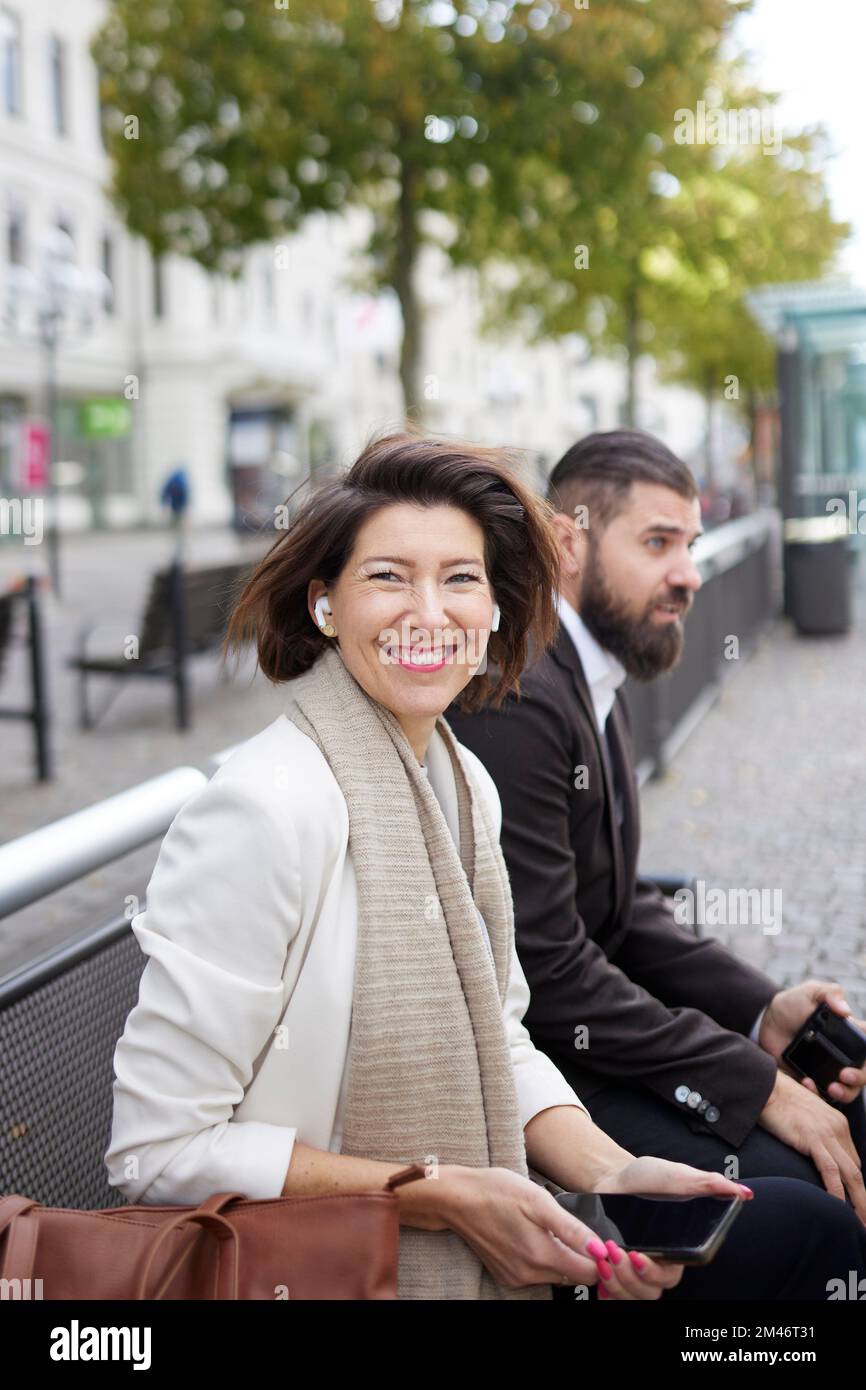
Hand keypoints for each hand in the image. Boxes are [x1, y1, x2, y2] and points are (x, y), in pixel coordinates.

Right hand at [440, 1164, 672, 1296]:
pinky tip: (532, 1236)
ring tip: (550, 1228)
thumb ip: (571, 1228)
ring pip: (555, 1275)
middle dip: (580, 1256)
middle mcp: (528, 1273)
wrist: (457, 1198)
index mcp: (541, 1255)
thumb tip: (599, 1247)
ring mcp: (515, 1277)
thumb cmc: (497, 1191)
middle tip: (572, 1228)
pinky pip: (536, 1274)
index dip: (599, 1258)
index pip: (588, 1273)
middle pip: (572, 1275)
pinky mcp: (505, 1276)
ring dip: (560, 1257)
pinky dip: (541, 1259)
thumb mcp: (538, 1199)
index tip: (600, 1240)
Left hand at [587, 1156, 753, 1301]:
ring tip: (604, 1253)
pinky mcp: (613, 1269)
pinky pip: (612, 1293)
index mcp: (678, 1249)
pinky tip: (598, 1268)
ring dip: (615, 1280)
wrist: (610, 1175)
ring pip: (632, 1296)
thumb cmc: (647, 1178)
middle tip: (617, 1251)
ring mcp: (634, 1270)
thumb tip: (744, 1192)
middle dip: (631, 1277)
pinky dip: (604, 1286)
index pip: (671, 1277)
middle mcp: (658, 1265)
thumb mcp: (677, 1175)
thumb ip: (709, 1184)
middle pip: (650, 1292)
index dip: (654, 1273)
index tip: (638, 1256)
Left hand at [759, 980, 865, 1102]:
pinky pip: (819, 1095)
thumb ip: (829, 993)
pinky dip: (817, 1094)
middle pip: (862, 1074)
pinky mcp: (811, 1081)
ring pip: (847, 1090)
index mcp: (848, 1036)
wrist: (766, 1021)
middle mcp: (842, 1056)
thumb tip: (845, 1010)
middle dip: (859, 1078)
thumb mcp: (811, 992)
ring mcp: (828, 1070)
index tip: (862, 1057)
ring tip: (832, 1088)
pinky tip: (807, 1083)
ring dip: (845, 1093)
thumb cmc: (793, 1003)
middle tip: (845, 1075)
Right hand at [759, 1070, 865, 1222]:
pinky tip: (838, 1207)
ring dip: (858, 1203)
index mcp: (837, 1123)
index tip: (855, 1205)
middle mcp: (838, 1128)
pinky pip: (829, 1171)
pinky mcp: (812, 1138)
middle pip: (856, 1172)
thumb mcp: (803, 1117)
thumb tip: (812, 1152)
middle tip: (864, 1222)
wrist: (765, 1085)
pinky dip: (836, 1192)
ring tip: (860, 1224)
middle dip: (862, 1199)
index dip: (854, 1186)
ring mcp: (827, 1133)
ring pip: (850, 1175)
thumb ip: (813, 1133)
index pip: (852, 1162)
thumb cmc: (778, 1099)